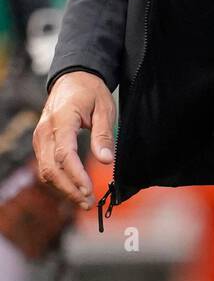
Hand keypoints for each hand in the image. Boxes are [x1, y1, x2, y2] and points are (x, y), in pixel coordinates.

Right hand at [32, 72, 115, 210]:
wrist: (72, 78)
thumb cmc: (90, 91)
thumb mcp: (104, 108)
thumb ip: (103, 134)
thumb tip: (106, 160)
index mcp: (61, 119)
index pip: (64, 154)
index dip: (75, 175)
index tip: (88, 190)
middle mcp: (45, 131)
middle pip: (51, 168)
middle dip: (69, 189)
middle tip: (88, 202)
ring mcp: (40, 137)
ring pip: (46, 171)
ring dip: (63, 188)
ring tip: (84, 200)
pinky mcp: (41, 143)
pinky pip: (46, 166)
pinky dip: (58, 180)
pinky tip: (74, 188)